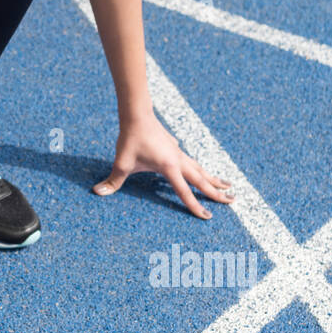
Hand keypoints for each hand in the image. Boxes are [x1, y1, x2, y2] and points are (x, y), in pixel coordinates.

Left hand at [91, 113, 234, 218]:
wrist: (137, 114)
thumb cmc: (130, 139)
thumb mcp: (121, 163)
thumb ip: (112, 181)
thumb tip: (97, 193)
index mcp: (169, 168)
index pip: (185, 192)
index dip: (196, 207)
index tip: (208, 217)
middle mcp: (179, 160)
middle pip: (202, 180)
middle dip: (217, 192)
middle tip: (234, 201)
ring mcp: (178, 152)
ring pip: (200, 169)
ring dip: (213, 179)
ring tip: (228, 185)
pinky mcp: (174, 147)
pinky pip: (191, 161)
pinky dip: (199, 168)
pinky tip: (199, 169)